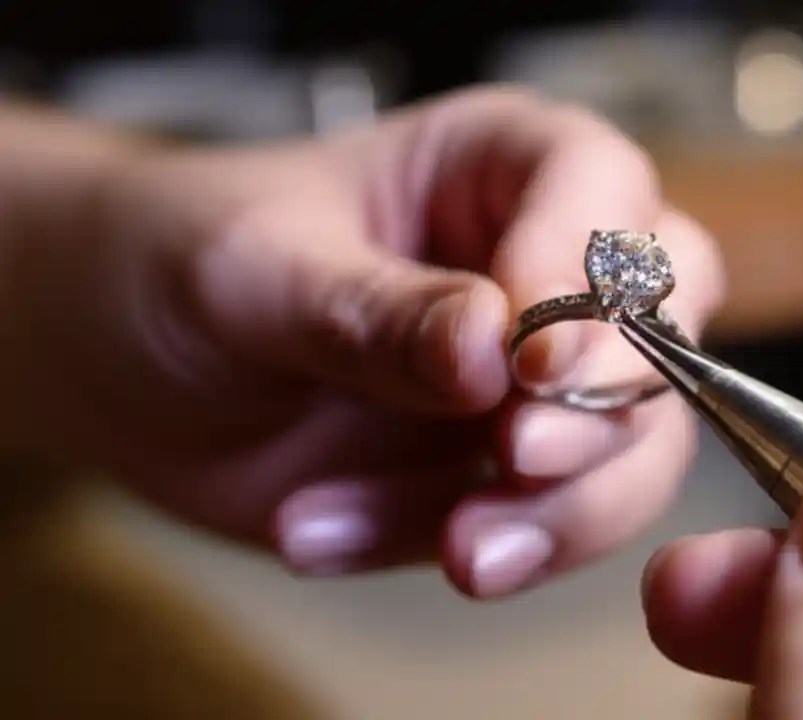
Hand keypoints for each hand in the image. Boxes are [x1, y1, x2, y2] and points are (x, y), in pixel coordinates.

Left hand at [4, 87, 722, 595]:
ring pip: (632, 452)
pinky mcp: (509, 472)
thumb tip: (490, 351)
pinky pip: (540, 526)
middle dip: (606, 412)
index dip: (589, 276)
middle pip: (663, 332)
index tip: (528, 363)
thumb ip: (372, 309)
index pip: (603, 190)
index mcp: (500, 166)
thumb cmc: (181, 259)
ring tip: (453, 551)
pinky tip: (329, 535)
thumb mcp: (254, 270)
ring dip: (555, 515)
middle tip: (516, 456)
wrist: (122, 364)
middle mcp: (546, 268)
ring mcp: (539, 380)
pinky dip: (463, 550)